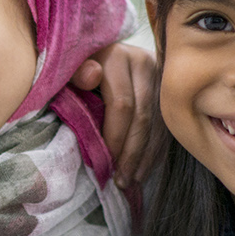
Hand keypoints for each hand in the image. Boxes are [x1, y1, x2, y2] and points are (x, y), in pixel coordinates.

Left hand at [72, 42, 158, 183]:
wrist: (94, 53)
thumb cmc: (74, 68)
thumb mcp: (68, 69)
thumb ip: (75, 74)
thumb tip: (91, 76)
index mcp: (118, 57)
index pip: (122, 104)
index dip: (114, 137)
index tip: (105, 163)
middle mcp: (143, 63)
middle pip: (143, 116)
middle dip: (131, 153)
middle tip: (120, 181)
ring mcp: (159, 77)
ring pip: (157, 125)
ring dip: (144, 157)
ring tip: (130, 181)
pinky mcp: (166, 91)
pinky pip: (164, 127)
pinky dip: (154, 152)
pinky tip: (143, 171)